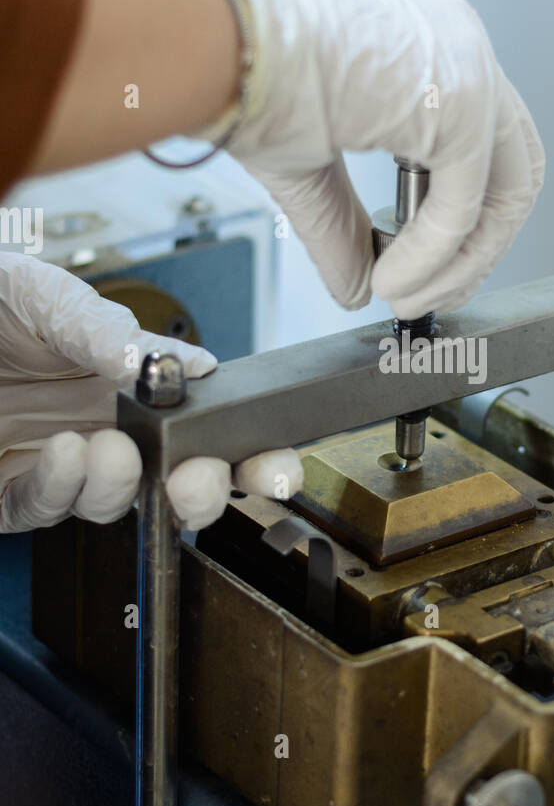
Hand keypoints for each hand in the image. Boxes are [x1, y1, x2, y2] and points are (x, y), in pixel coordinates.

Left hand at [0, 254, 301, 533]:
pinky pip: (45, 509)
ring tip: (110, 449)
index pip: (207, 426)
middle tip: (204, 477)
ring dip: (122, 487)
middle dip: (205, 492)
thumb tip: (181, 363)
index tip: (275, 462)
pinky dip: (63, 489)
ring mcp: (60, 465)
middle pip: (177, 484)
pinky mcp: (7, 495)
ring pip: (116, 505)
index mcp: (132, 383)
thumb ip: (108, 329)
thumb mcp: (45, 296)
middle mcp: (107, 429)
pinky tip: (70, 456)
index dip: (250, 450)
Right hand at [214, 0, 544, 318]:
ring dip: (456, 266)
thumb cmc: (250, 74)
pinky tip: (391, 280)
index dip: (466, 221)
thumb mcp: (313, 167)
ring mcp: (472, 73)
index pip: (489, 149)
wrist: (227, 45)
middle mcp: (465, 50)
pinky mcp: (464, 105)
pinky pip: (463, 209)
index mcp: (435, 48)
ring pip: (502, 199)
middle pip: (513, 174)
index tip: (428, 267)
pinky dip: (431, 259)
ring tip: (402, 297)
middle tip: (425, 295)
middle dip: (475, 252)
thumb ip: (347, 229)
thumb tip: (359, 288)